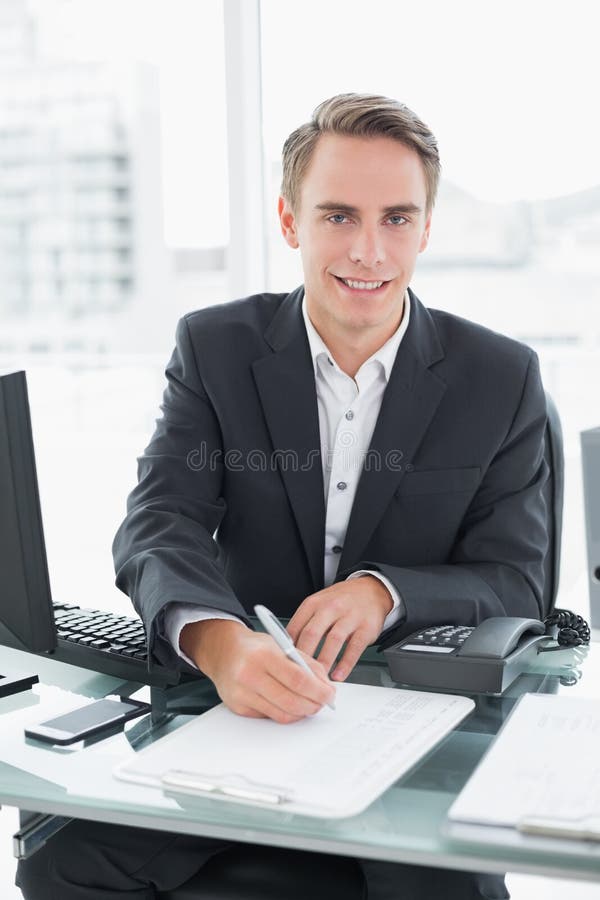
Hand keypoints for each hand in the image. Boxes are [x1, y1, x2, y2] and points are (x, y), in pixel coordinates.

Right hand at [180, 619, 334, 723]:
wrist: (223, 651)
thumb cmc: (255, 647)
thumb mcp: (283, 645)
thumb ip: (307, 664)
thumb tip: (326, 686)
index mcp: (264, 655)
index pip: (298, 680)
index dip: (318, 691)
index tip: (329, 694)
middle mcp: (250, 675)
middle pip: (291, 701)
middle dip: (313, 705)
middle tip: (322, 702)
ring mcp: (242, 694)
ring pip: (282, 715)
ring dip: (301, 713)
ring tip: (309, 704)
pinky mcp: (238, 708)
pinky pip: (269, 717)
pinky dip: (284, 713)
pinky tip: (289, 704)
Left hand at [287, 576, 392, 681]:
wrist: (371, 590)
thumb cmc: (341, 601)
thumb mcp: (319, 605)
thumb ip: (304, 624)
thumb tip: (288, 650)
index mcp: (314, 603)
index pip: (296, 626)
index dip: (288, 648)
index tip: (286, 664)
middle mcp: (331, 607)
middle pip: (312, 633)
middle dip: (304, 657)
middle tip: (300, 674)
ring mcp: (350, 616)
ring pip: (333, 640)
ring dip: (324, 661)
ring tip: (319, 679)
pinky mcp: (366, 627)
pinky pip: (355, 648)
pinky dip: (345, 664)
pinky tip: (339, 675)